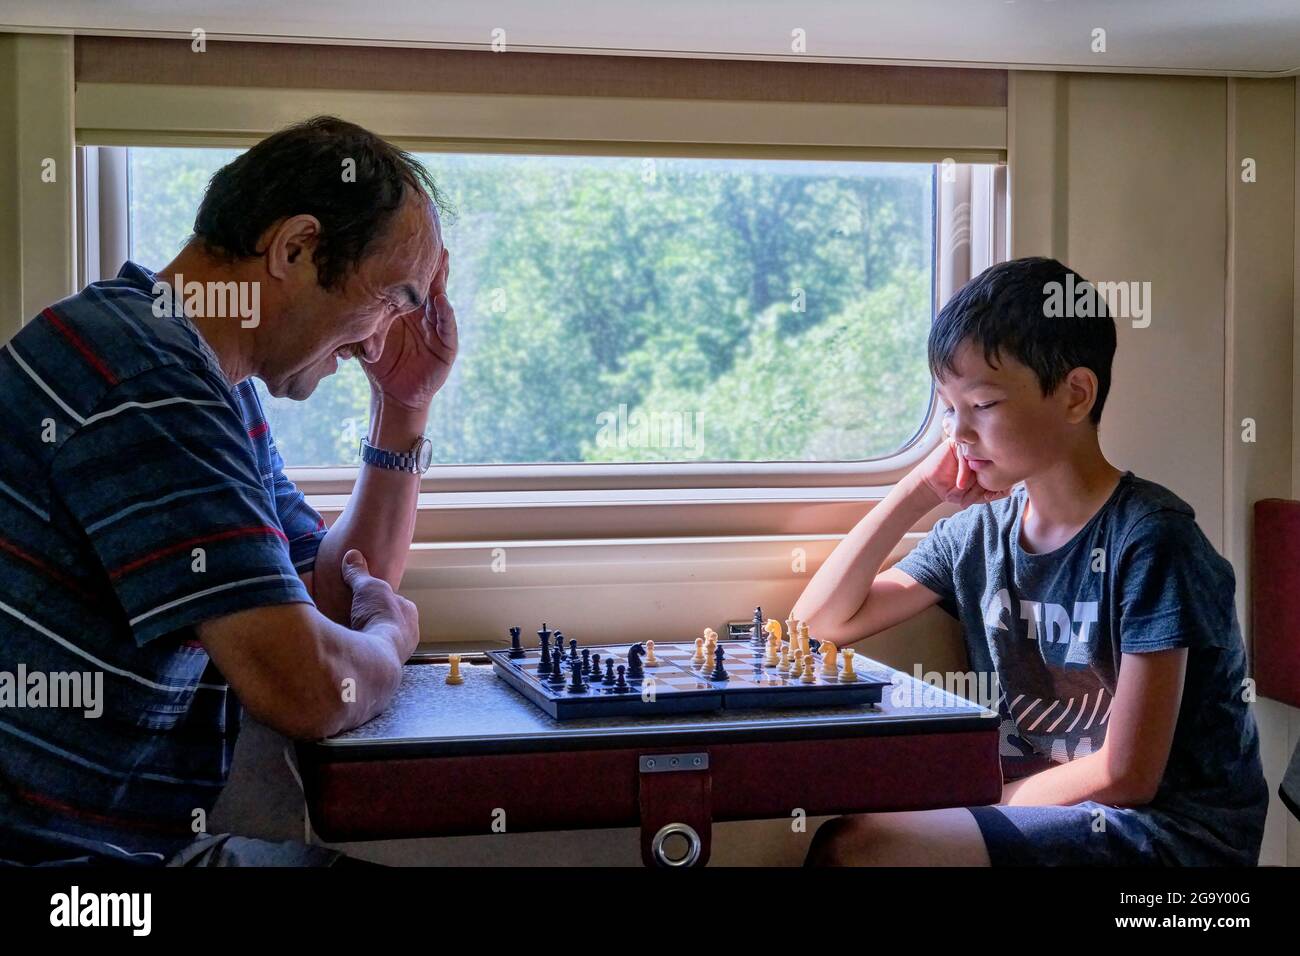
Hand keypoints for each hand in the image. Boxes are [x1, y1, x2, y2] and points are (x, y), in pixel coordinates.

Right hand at [340, 549, 418, 659]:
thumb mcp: (368, 587)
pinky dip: (360, 653)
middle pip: (388, 623)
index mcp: (409, 613)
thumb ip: (359, 573)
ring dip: (367, 639)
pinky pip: (370, 657)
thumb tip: (352, 556)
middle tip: (356, 618)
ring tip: (349, 635)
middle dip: (374, 620)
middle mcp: (408, 634)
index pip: (395, 602)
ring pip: (380, 642)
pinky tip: (348, 651)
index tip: (367, 598)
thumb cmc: (380, 617)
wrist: (376, 657)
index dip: (381, 599)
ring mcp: (397, 654)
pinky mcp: (382, 668)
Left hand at [363, 248, 457, 412]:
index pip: (407, 278)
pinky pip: (447, 327)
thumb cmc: (378, 363)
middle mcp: (424, 313)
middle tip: (428, 235)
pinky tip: (442, 300)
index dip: (407, 258)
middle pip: (427, 281)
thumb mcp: (366, 334)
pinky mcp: (447, 346)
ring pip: (440, 297)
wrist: (394, 394)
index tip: (403, 233)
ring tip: (442, 258)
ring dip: (441, 279)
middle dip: (429, 259)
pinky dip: (446, 314)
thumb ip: (358, 315)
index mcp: (405, 308)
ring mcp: (438, 327)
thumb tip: (330, 290)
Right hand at [913, 419, 1012, 508]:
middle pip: (993, 463)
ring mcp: (970, 447)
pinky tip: (960, 485)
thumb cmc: (955, 490)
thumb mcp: (978, 496)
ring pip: (980, 459)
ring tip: (966, 490)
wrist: (933, 487)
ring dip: (974, 478)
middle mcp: (982, 453)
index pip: (1002, 468)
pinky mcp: (956, 445)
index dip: (999, 483)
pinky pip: (965, 455)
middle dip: (986, 481)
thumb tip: (1009, 489)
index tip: (989, 495)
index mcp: (990, 462)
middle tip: (980, 495)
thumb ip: (993, 493)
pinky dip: (964, 473)